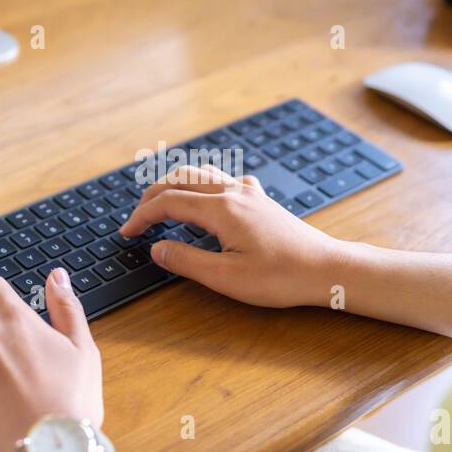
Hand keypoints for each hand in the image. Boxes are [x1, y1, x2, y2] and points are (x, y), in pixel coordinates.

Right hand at [120, 164, 342, 307]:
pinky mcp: (260, 200)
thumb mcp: (226, 277)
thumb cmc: (281, 277)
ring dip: (174, 184)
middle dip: (152, 196)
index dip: (141, 216)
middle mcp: (233, 193)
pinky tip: (205, 199)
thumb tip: (157, 248)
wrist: (325, 269)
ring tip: (160, 203)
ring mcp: (249, 193)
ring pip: (201, 174)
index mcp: (221, 209)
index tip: (126, 234)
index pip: (168, 202)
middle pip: (180, 179)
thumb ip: (186, 261)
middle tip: (136, 218)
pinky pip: (223, 179)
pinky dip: (202, 184)